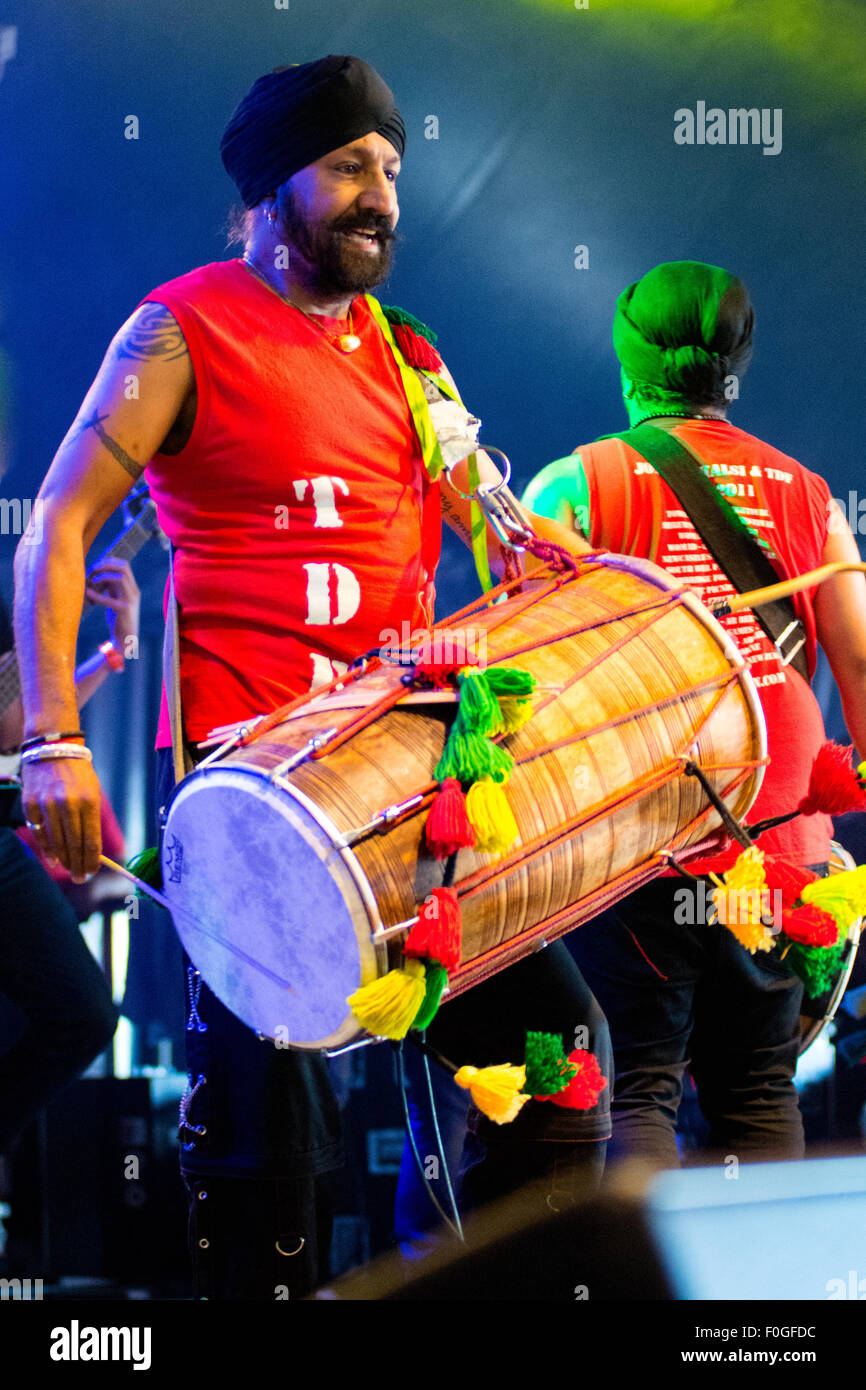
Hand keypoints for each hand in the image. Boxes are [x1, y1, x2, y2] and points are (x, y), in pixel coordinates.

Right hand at [21, 757, 102, 881]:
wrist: (53, 749)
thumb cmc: (78, 774)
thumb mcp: (93, 793)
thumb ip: (91, 820)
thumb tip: (91, 850)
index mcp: (88, 801)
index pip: (90, 840)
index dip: (91, 860)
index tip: (92, 872)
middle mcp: (67, 804)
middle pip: (73, 845)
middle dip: (78, 865)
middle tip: (82, 878)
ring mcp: (46, 804)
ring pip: (55, 841)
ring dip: (63, 860)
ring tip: (70, 870)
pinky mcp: (30, 803)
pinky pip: (38, 831)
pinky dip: (45, 847)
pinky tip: (52, 858)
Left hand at [85, 558, 140, 652]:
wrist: (126, 640)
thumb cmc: (118, 619)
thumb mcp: (116, 599)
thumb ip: (112, 588)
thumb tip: (99, 575)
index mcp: (133, 588)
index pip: (124, 565)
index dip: (109, 562)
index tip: (96, 565)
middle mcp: (134, 592)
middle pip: (123, 567)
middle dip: (106, 565)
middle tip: (93, 569)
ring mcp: (130, 600)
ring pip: (119, 578)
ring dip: (103, 577)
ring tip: (92, 581)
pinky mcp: (124, 610)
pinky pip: (109, 599)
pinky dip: (97, 595)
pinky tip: (87, 593)